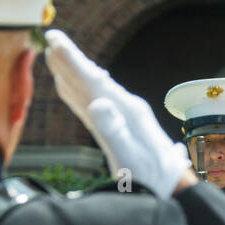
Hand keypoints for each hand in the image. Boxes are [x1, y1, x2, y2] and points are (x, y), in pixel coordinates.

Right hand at [43, 29, 190, 198]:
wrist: (172, 186)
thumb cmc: (150, 177)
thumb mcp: (130, 158)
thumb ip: (113, 131)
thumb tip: (97, 103)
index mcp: (126, 112)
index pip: (93, 81)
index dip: (72, 61)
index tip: (55, 40)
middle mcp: (126, 107)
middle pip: (92, 79)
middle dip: (71, 60)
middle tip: (51, 37)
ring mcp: (124, 115)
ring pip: (93, 88)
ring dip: (74, 72)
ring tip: (57, 55)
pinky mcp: (120, 125)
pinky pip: (94, 102)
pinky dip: (79, 92)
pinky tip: (71, 88)